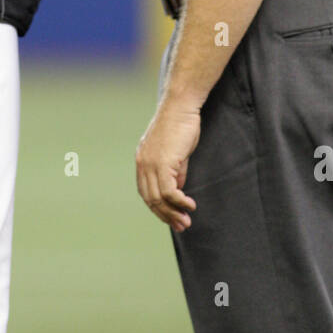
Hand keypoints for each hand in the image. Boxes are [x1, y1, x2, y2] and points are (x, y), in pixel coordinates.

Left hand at [135, 99, 200, 231]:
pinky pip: (169, 191)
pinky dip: (179, 202)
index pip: (146, 192)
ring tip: (187, 221)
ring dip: (173, 212)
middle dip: (166, 215)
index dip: (158, 208)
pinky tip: (190, 206)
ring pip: (159, 198)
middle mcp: (142, 164)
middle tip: (182, 226)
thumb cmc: (181, 125)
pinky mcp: (162, 164)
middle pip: (151, 199)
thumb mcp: (176, 152)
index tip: (172, 218)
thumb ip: (174, 171)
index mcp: (142, 161)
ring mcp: (150, 164)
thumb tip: (178, 190)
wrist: (181, 106)